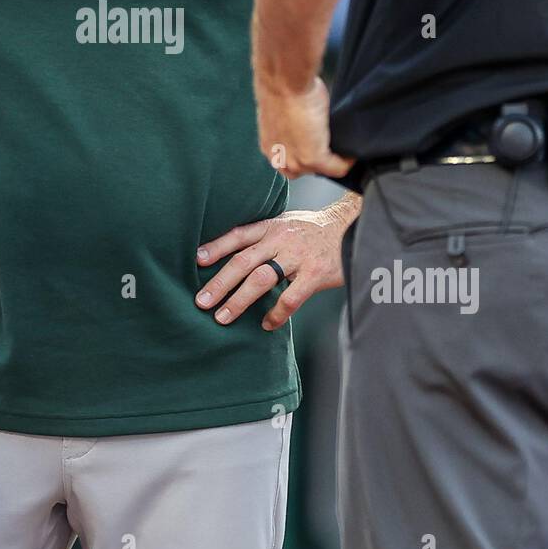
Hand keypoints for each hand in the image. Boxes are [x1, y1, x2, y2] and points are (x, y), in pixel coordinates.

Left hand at [196, 203, 352, 330]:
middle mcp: (281, 239)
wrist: (351, 227)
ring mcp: (298, 256)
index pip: (238, 236)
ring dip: (239, 300)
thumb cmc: (311, 230)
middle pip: (243, 261)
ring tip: (223, 317)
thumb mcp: (285, 224)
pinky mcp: (315, 274)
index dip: (216, 247)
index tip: (196, 260)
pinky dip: (276, 314)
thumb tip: (231, 254)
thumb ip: (262, 237)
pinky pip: (290, 298)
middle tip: (201, 301)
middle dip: (220, 282)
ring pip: (262, 279)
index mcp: (271, 227)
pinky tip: (266, 324)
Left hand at [254, 73, 353, 180]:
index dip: (307, 156)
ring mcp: (296, 160)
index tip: (320, 148)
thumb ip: (294, 124)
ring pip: (321, 171)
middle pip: (304, 171)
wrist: (284, 82)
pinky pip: (337, 168)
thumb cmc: (282, 86)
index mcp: (270, 145)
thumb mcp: (285, 111)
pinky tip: (352, 152)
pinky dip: (347, 161)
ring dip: (332, 162)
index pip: (290, 163)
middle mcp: (280, 157)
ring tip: (343, 152)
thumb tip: (307, 121)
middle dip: (318, 162)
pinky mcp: (313, 157)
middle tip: (332, 149)